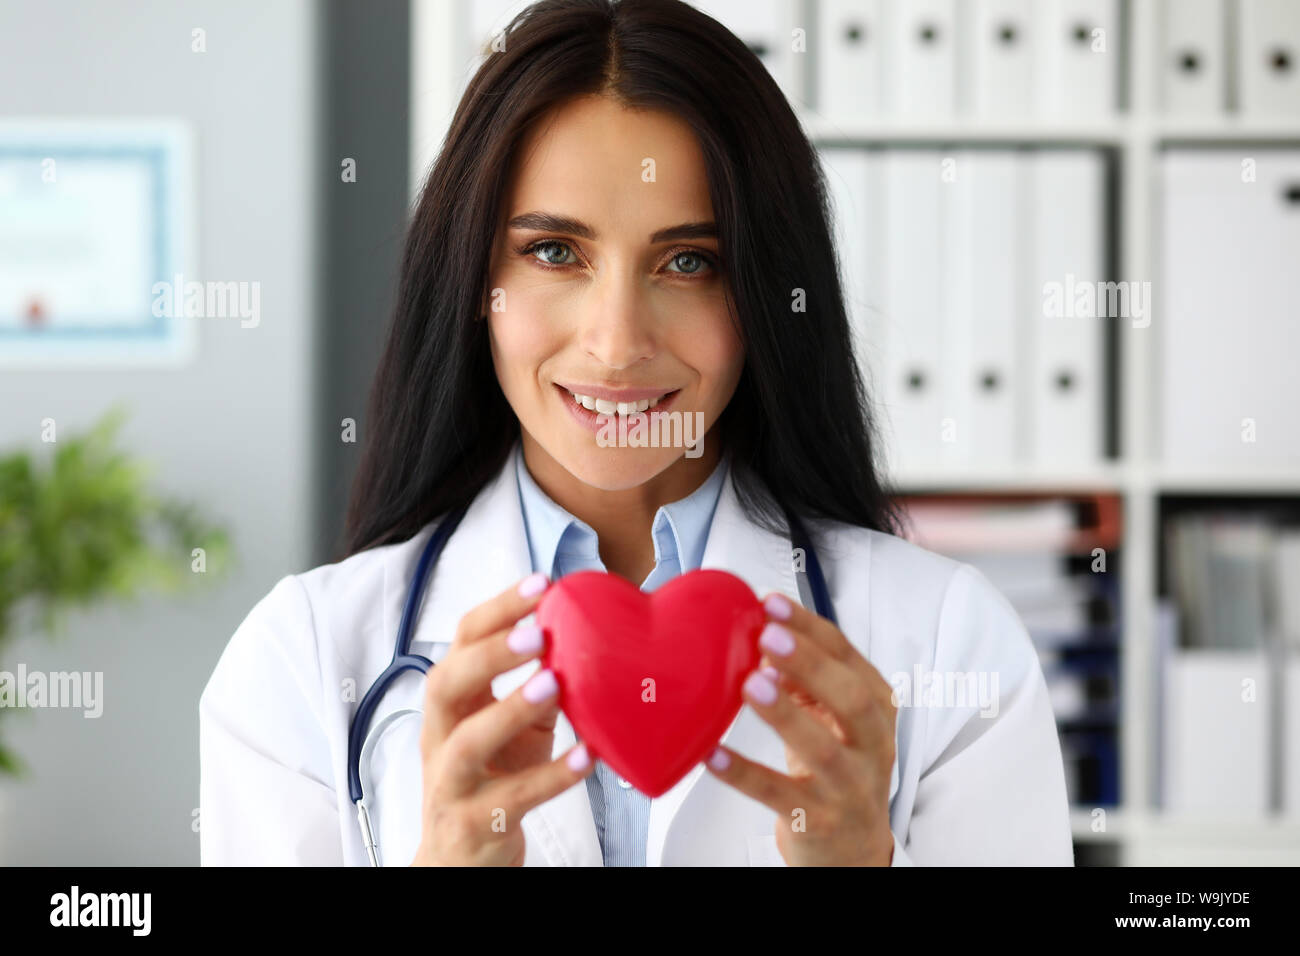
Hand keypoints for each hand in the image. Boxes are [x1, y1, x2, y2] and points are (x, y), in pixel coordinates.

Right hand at [410, 572, 594, 865]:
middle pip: (447, 684)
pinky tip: (586, 758)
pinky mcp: (473, 825)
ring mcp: (451, 782)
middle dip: (491, 654)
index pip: (462, 641)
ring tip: (555, 683)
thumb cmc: (494, 777)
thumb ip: (537, 681)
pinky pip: (510, 800)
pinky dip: (550, 778)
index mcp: (452, 701)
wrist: (463, 859)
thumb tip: (580, 631)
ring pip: (466, 743)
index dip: (499, 610)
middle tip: (539, 633)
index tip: (541, 583)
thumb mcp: (512, 723)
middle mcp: (441, 736)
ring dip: (509, 709)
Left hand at [704, 592, 896, 865]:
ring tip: (748, 684)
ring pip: (823, 750)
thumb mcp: (830, 716)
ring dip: (785, 715)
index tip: (771, 602)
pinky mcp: (818, 820)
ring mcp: (849, 785)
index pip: (848, 657)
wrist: (852, 847)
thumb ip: (803, 676)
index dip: (810, 628)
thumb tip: (757, 630)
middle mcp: (872, 744)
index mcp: (876, 706)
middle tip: (767, 636)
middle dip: (810, 663)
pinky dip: (745, 773)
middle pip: (852, 699)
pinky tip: (713, 754)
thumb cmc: (837, 765)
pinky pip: (779, 796)